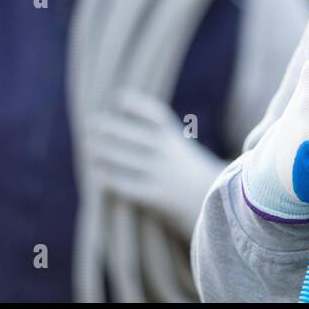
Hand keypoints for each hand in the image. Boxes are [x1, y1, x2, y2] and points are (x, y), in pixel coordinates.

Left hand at [87, 92, 225, 237]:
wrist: (221, 211)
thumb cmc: (200, 182)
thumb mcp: (188, 156)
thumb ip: (168, 145)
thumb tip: (136, 137)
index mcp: (178, 141)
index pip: (156, 116)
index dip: (137, 104)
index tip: (118, 97)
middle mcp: (169, 154)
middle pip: (132, 134)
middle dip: (109, 128)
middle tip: (90, 124)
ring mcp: (161, 174)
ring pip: (123, 158)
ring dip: (102, 152)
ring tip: (88, 148)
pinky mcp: (155, 196)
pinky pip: (124, 185)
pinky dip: (107, 179)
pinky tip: (95, 176)